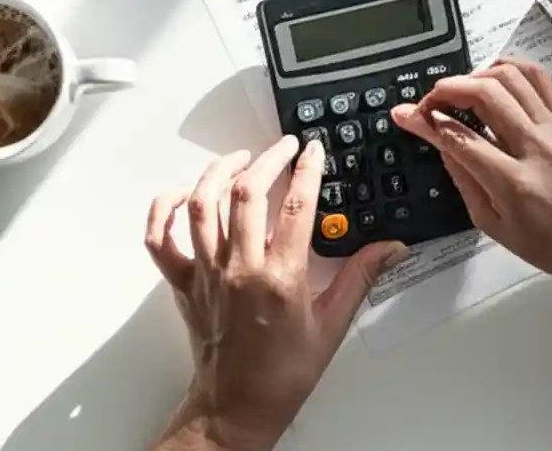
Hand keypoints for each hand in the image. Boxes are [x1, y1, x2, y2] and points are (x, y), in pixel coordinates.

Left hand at [145, 137, 407, 450]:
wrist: (238, 406)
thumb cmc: (283, 373)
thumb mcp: (332, 324)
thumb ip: (360, 277)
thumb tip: (391, 248)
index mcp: (281, 278)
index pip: (296, 206)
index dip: (306, 170)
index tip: (313, 151)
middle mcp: (240, 269)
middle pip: (247, 193)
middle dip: (267, 159)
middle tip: (283, 147)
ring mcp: (207, 273)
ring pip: (202, 204)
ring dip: (219, 172)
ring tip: (240, 158)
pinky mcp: (183, 283)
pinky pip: (160, 239)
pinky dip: (163, 210)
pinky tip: (181, 194)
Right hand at [392, 58, 551, 291]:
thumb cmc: (550, 246)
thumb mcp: (493, 225)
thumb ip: (464, 180)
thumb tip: (442, 143)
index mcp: (513, 184)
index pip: (459, 138)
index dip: (425, 121)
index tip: (404, 114)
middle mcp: (536, 148)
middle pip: (484, 94)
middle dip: (447, 89)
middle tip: (430, 102)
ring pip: (511, 77)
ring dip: (476, 75)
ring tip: (459, 92)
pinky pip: (539, 79)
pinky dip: (510, 69)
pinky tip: (492, 78)